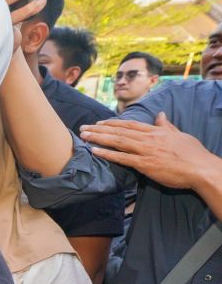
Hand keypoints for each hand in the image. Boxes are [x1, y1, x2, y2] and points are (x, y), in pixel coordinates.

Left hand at [80, 112, 221, 191]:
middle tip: (83, 128)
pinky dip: (107, 154)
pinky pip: (122, 158)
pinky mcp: (145, 164)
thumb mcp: (179, 135)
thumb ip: (166, 126)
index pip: (130, 124)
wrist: (201, 169)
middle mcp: (148, 138)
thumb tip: (160, 114)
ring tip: (84, 135)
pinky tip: (95, 151)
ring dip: (98, 138)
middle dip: (99, 129)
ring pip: (117, 141)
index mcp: (156, 131)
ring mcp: (146, 151)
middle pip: (119, 131)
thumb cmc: (192, 154)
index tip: (99, 123)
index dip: (112, 123)